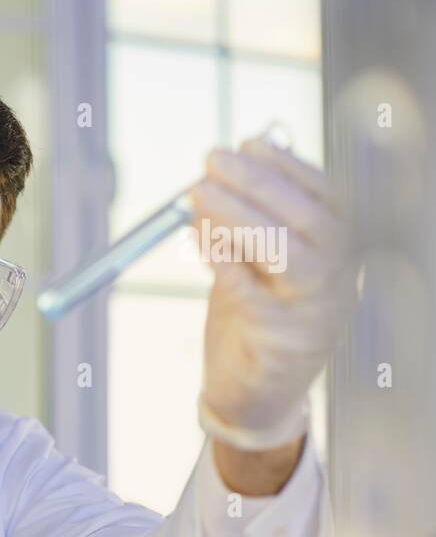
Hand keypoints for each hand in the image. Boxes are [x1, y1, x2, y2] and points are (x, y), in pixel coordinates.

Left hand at [189, 137, 358, 450]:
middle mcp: (338, 281)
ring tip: (197, 193)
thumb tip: (235, 159)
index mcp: (338, 254)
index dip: (287, 165)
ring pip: (287, 255)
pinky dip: (223, 260)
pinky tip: (199, 237)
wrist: (253, 395)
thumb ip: (251, 217)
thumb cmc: (255, 318)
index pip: (326, 197)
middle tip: (212, 160)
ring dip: (239, 217)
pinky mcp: (281, 343)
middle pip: (310, 220)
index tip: (249, 142)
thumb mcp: (257, 261)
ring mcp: (315, 314)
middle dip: (259, 183)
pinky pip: (251, 293)